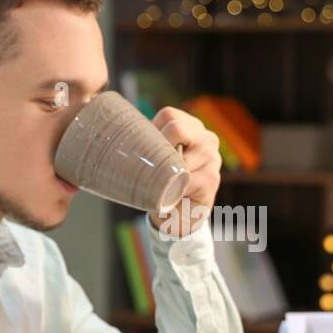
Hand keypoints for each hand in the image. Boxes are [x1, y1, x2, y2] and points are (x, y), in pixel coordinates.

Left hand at [148, 106, 220, 236]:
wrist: (181, 216)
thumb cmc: (166, 182)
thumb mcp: (159, 157)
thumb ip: (150, 142)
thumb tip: (119, 131)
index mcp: (194, 128)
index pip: (169, 115)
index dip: (151, 130)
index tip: (144, 149)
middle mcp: (208, 138)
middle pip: (176, 128)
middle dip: (157, 147)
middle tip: (149, 166)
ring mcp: (212, 158)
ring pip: (179, 154)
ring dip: (164, 171)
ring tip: (161, 182)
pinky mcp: (211, 179)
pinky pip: (185, 179)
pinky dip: (172, 188)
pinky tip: (171, 194)